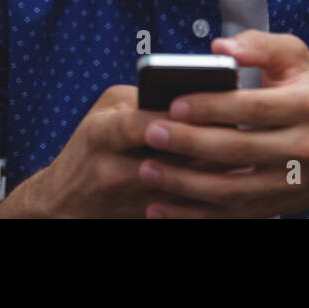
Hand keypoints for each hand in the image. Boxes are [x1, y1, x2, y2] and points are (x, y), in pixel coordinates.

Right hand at [17, 84, 241, 216]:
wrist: (63, 203)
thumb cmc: (87, 148)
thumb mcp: (101, 113)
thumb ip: (139, 100)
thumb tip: (185, 91)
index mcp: (101, 132)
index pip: (142, 123)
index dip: (178, 117)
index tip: (213, 105)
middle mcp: (112, 168)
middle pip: (171, 157)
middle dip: (208, 142)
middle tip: (243, 128)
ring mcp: (127, 197)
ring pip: (182, 184)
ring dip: (214, 170)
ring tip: (245, 152)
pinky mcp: (141, 217)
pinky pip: (181, 206)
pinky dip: (205, 192)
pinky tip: (228, 179)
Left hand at [133, 30, 308, 217]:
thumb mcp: (297, 59)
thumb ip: (260, 45)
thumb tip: (221, 48)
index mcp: (306, 105)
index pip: (252, 107)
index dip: (211, 106)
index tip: (174, 104)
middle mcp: (303, 147)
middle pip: (239, 149)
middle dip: (190, 143)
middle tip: (152, 133)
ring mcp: (290, 183)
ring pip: (232, 190)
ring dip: (185, 184)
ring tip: (148, 170)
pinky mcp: (275, 207)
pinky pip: (230, 215)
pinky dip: (193, 215)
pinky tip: (161, 207)